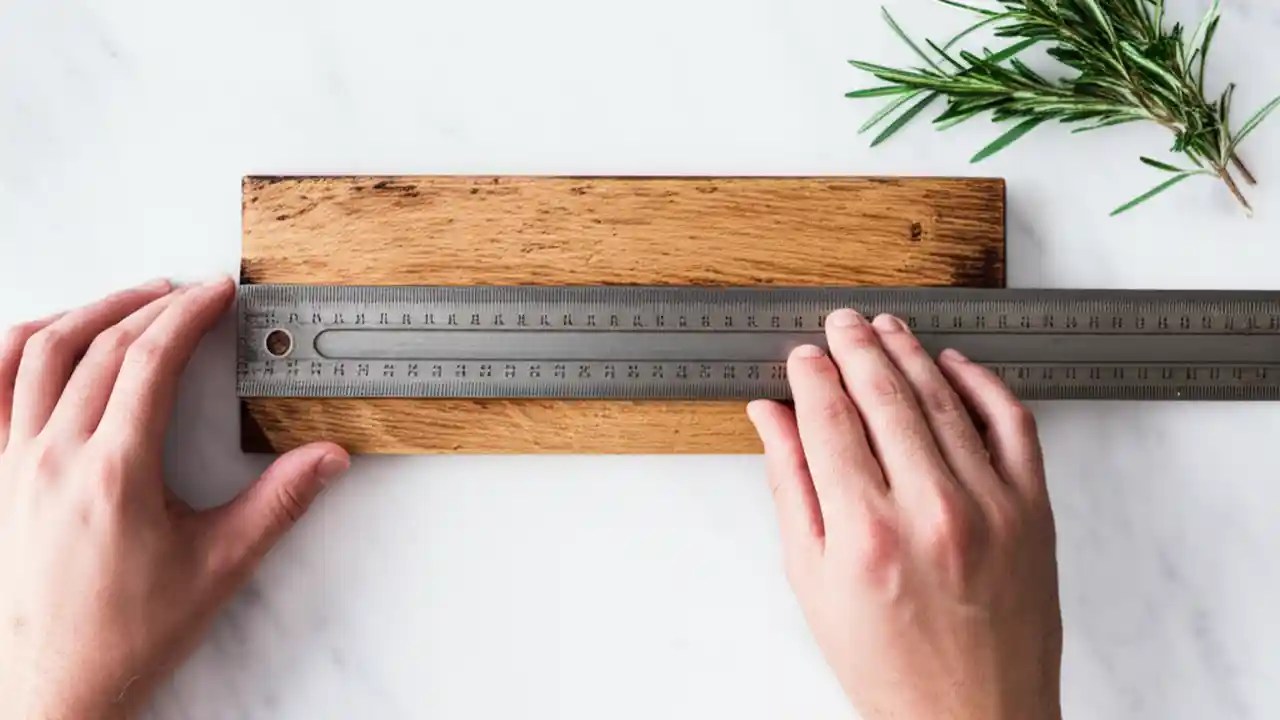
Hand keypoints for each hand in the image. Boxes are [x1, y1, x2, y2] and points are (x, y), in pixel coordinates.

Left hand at [0, 278, 348, 719]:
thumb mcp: (220, 565)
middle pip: (98, 346)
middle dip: (149, 306)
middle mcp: (55, 456)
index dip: (188, 315)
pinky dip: (14, 348)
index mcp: (115, 471)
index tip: (216, 293)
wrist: (57, 685)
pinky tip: (43, 337)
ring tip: (127, 300)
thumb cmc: (130, 632)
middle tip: (189, 294)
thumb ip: (279, 503)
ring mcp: (12, 462)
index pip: (150, 361)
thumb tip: (328, 458)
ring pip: (37, 354)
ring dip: (85, 312)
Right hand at [748, 310, 1061, 719]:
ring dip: (911, 354)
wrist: (973, 717)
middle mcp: (931, 509)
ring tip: (887, 329)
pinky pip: (1012, 423)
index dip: (813, 375)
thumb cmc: (887, 664)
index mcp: (865, 532)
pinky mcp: (1034, 509)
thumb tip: (771, 418)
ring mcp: (991, 505)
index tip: (804, 355)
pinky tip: (955, 365)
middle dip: (856, 347)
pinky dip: (982, 384)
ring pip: (944, 398)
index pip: (830, 419)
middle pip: (885, 395)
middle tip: (841, 324)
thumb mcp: (812, 581)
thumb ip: (791, 487)